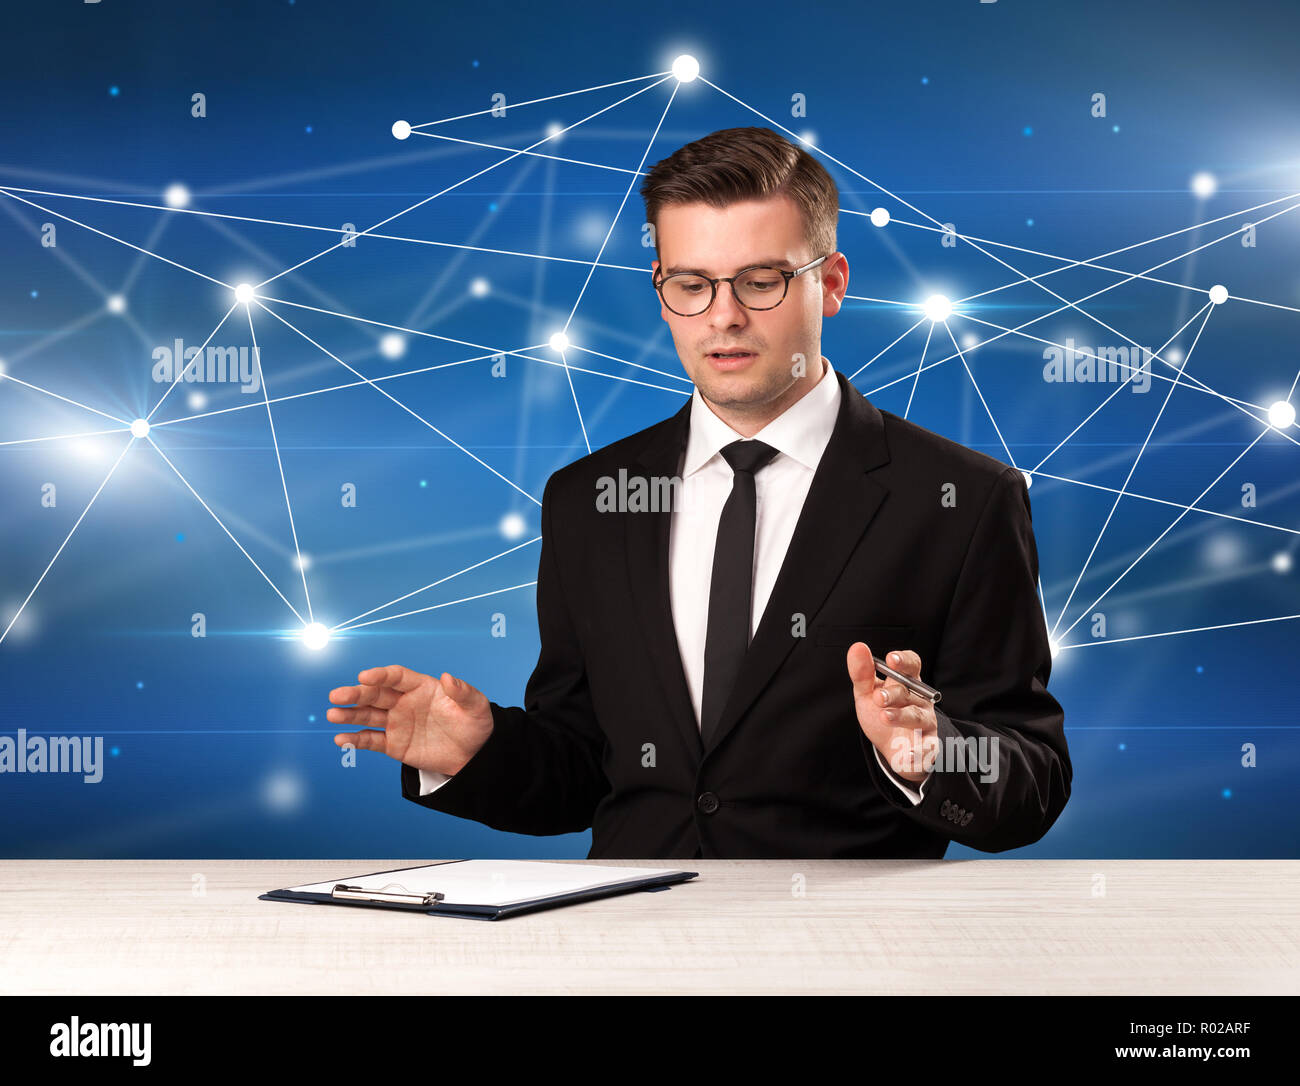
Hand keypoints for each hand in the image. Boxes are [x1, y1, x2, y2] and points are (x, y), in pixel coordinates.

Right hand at [327, 665, 493, 775]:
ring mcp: (397, 722)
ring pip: (368, 715)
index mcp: (421, 686)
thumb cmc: (475, 723)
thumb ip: (462, 692)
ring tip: (333, 714)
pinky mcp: (393, 744)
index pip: (397, 677)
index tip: (365, 676)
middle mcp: (404, 701)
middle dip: (356, 694)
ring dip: (349, 714)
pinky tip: (340, 739)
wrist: (473, 754)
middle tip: (337, 695)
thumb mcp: (476, 706)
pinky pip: (371, 740)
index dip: (381, 675)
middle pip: (376, 694)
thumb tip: (448, 677)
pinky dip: (355, 740)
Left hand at [847, 643, 938, 783]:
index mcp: (906, 682)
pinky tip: (909, 754)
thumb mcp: (867, 693)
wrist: (893, 749)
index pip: (912, 665)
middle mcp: (919, 699)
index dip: (904, 661)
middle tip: (878, 697)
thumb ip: (862, 673)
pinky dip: (920, 752)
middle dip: (894, 693)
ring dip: (901, 716)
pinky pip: (927, 747)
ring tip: (884, 717)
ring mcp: (925, 722)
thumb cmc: (882, 713)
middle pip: (910, 691)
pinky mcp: (927, 745)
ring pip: (916, 716)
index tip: (892, 659)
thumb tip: (857, 647)